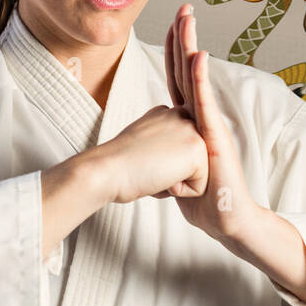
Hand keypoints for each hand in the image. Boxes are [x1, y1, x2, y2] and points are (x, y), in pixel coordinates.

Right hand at [92, 103, 208, 203]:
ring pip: (198, 175)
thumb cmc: (120, 166)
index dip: (161, 165)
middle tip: (147, 164)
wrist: (107, 170)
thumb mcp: (145, 144)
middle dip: (173, 173)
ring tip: (153, 169)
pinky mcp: (197, 149)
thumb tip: (174, 158)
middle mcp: (183, 116)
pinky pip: (199, 187)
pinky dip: (179, 191)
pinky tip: (160, 176)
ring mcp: (192, 130)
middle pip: (192, 163)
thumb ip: (164, 143)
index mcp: (169, 113)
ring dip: (176, 183)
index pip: (181, 152)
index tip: (141, 157)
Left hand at [165, 3, 265, 252]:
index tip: (170, 23)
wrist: (226, 219)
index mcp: (189, 121)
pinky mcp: (215, 137)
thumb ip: (162, 152)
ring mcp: (209, 124)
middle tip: (184, 6)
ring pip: (197, 79)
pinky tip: (198, 57)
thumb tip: (147, 150)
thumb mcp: (173, 169)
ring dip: (191, 47)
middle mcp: (201, 117)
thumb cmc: (203, 198)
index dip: (173, 51)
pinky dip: (201, 79)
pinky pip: (205, 104)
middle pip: (188, 70)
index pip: (179, 78)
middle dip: (184, 37)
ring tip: (189, 19)